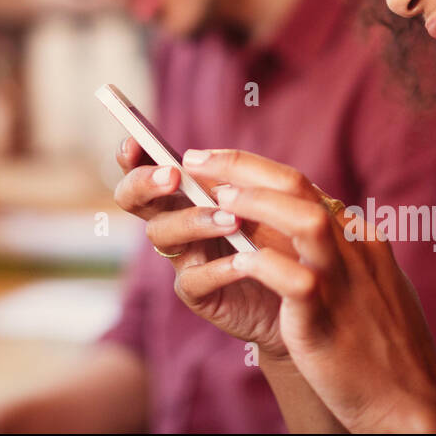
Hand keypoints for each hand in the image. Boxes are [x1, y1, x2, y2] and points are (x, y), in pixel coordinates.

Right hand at [112, 138, 296, 357]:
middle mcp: (176, 220)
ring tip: (232, 220)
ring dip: (193, 221)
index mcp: (186, 191)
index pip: (144, 167)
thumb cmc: (282, 232)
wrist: (304, 288)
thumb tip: (196, 158)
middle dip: (143, 183)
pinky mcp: (198, 294)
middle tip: (170, 176)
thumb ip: (237, 173)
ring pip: (161, 234)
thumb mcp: (268, 193)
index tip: (133, 142)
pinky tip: (242, 262)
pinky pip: (193, 279)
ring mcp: (183, 257)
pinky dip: (216, 268)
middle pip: (133, 199)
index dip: (131, 155)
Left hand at [176, 148, 435, 432]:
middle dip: (242, 166)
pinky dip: (262, 263)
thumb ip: (334, 253)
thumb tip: (290, 227)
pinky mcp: (328, 318)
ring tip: (217, 199)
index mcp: (361, 238)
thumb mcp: (364, 283)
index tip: (218, 165)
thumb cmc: (381, 346)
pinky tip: (237, 261)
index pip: (302, 187)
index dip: (254, 170)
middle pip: (299, 186)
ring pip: (304, 218)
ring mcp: (345, 281)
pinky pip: (294, 279)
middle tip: (198, 158)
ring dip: (255, 202)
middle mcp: (355, 249)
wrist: (410, 402)